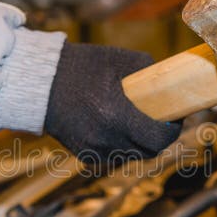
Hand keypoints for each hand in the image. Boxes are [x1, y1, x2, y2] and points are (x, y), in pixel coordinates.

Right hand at [44, 43, 181, 163]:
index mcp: (116, 115)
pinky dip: (123, 147)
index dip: (173, 130)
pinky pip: (115, 157)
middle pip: (149, 152)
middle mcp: (105, 138)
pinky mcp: (85, 154)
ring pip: (133, 156)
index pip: (158, 138)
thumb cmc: (82, 66)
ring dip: (142, 144)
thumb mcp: (120, 60)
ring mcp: (94, 149)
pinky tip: (121, 129)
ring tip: (141, 124)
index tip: (176, 118)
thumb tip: (173, 82)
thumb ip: (150, 71)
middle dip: (160, 138)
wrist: (41, 83)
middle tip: (163, 121)